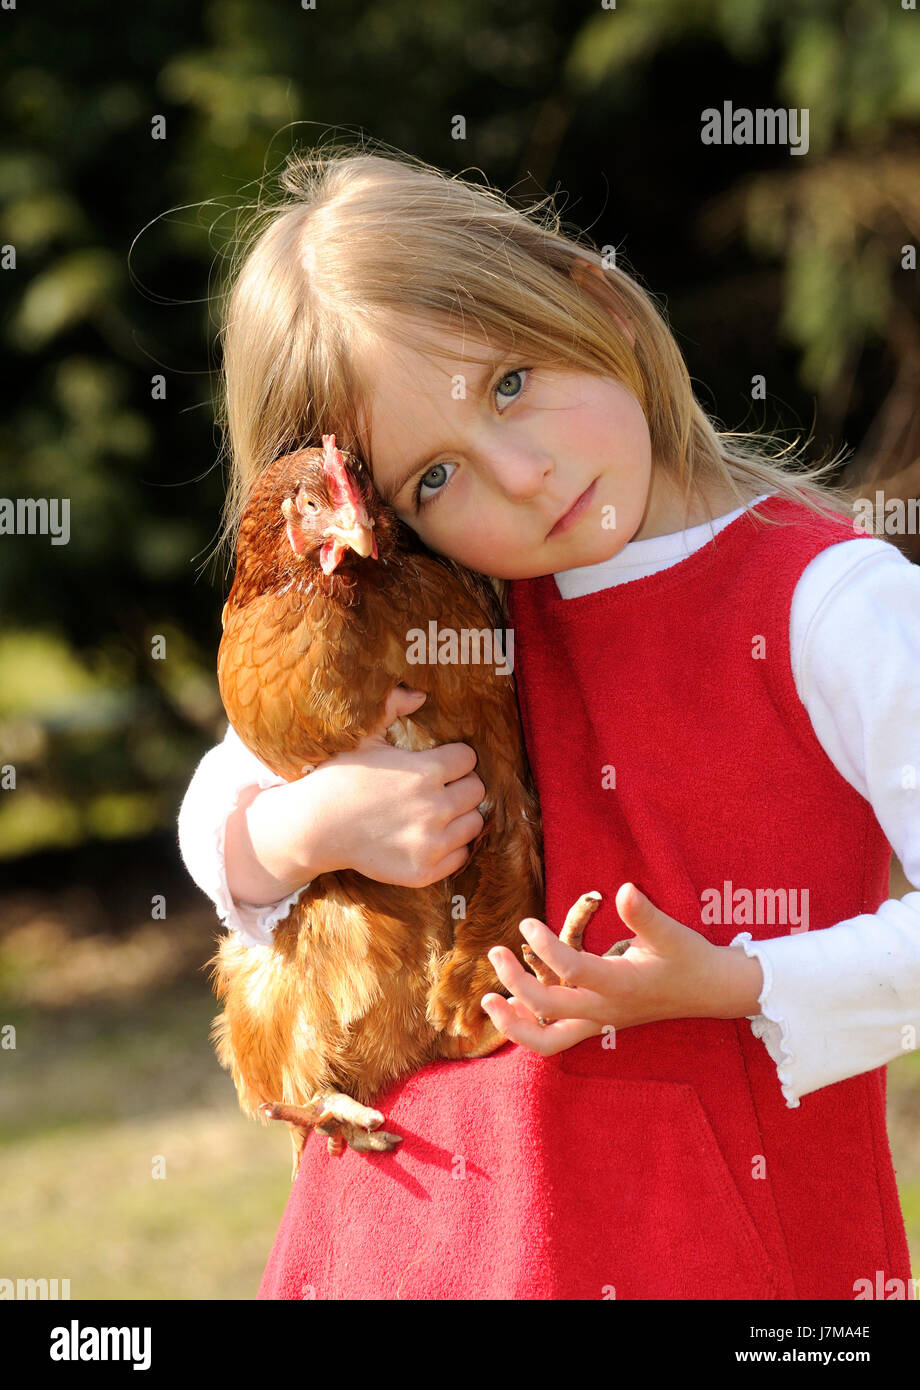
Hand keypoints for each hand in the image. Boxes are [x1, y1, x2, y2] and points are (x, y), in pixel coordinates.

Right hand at [307, 684, 485, 885]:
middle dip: (461, 785)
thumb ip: (393, 706)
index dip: (455, 758)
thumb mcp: (364, 736)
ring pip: (474, 823)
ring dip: (460, 816)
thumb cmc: (340, 778)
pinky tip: (429, 836)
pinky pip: (461, 856)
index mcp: (425, 772)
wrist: (314, 828)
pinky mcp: (424, 871)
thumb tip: (421, 694)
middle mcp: (434, 808)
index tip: (440, 763)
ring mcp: (431, 843)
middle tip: (440, 788)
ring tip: (436, 812)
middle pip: (477, 791)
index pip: (469, 759)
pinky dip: (451, 847)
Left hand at [480, 883, 763, 1054]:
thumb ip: (645, 914)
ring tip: (488, 1001)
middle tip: (496, 951)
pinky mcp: (597, 1024)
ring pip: (547, 1040)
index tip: (526, 923)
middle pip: (548, 1009)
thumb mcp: (671, 933)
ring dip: (514, 1024)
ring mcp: (599, 1022)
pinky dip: (527, 1028)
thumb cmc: (688, 957)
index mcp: (621, 985)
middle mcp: (605, 1010)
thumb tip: (623, 889)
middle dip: (515, 983)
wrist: (708, 991)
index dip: (545, 947)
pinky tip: (509, 1006)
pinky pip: (554, 1037)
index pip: (572, 971)